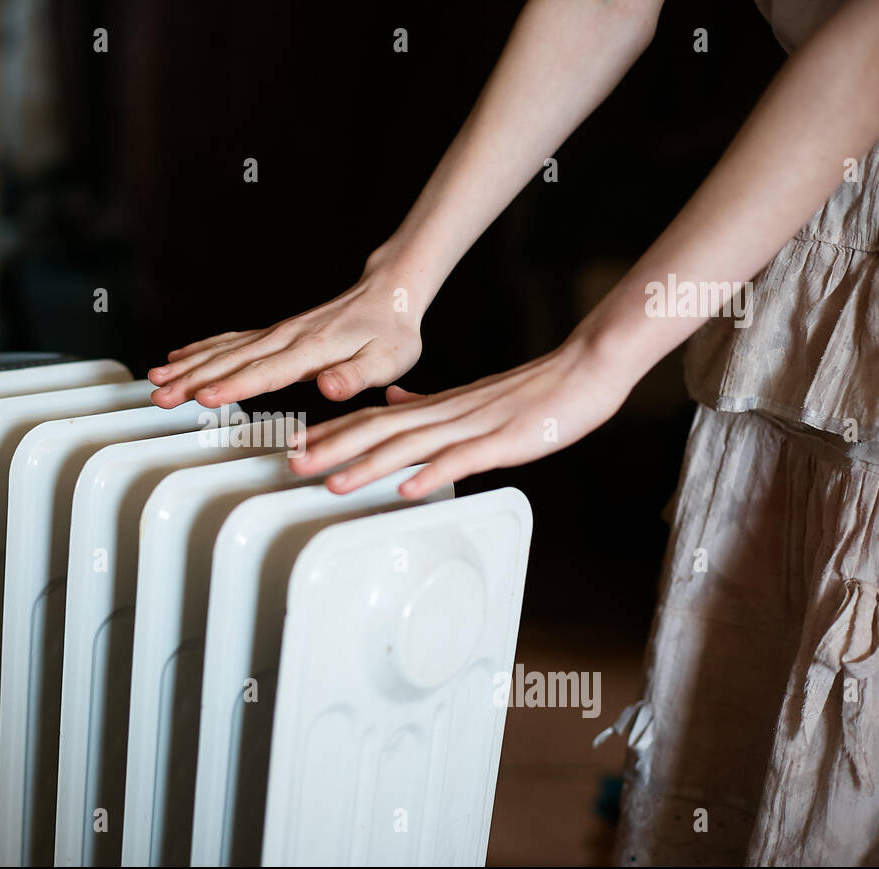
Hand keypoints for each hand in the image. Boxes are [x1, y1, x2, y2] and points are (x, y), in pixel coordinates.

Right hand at [148, 266, 423, 407]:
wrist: (389, 295)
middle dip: (192, 380)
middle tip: (159, 397)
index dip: (234, 386)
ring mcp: (277, 334)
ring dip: (187, 366)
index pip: (266, 372)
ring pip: (223, 350)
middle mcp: (287, 338)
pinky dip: (200, 349)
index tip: (205, 398)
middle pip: (231, 361)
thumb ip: (356, 376)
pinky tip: (178, 358)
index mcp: (312, 349)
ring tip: (154, 381)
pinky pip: (229, 341)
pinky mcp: (274, 334)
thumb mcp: (388, 360)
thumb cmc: (391, 333)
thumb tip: (329, 387)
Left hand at [288, 334, 634, 497]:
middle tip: (292, 464)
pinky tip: (408, 489)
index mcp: (437, 408)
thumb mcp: (471, 398)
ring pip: (410, 447)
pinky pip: (462, 460)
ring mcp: (473, 427)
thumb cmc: (533, 391)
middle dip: (333, 450)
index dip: (333, 434)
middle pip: (379, 432)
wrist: (585, 369)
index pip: (373, 420)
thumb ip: (428, 404)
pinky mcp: (504, 441)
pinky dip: (432, 474)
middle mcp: (446, 414)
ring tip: (332, 482)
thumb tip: (393, 398)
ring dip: (367, 465)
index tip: (297, 446)